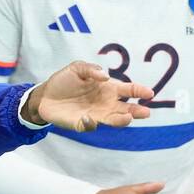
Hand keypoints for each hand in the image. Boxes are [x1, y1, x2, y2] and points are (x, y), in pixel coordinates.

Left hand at [25, 61, 152, 130]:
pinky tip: (89, 117)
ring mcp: (96, 114)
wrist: (44, 95)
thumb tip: (105, 77)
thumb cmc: (64, 81)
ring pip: (113, 120)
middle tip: (145, 112)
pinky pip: (90, 125)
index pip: (128, 90)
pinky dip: (91, 123)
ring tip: (127, 118)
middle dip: (137, 111)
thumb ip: (91, 69)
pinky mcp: (82, 123)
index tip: (148, 93)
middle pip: (126, 109)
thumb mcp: (77, 68)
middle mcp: (106, 103)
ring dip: (121, 120)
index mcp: (108, 88)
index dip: (139, 91)